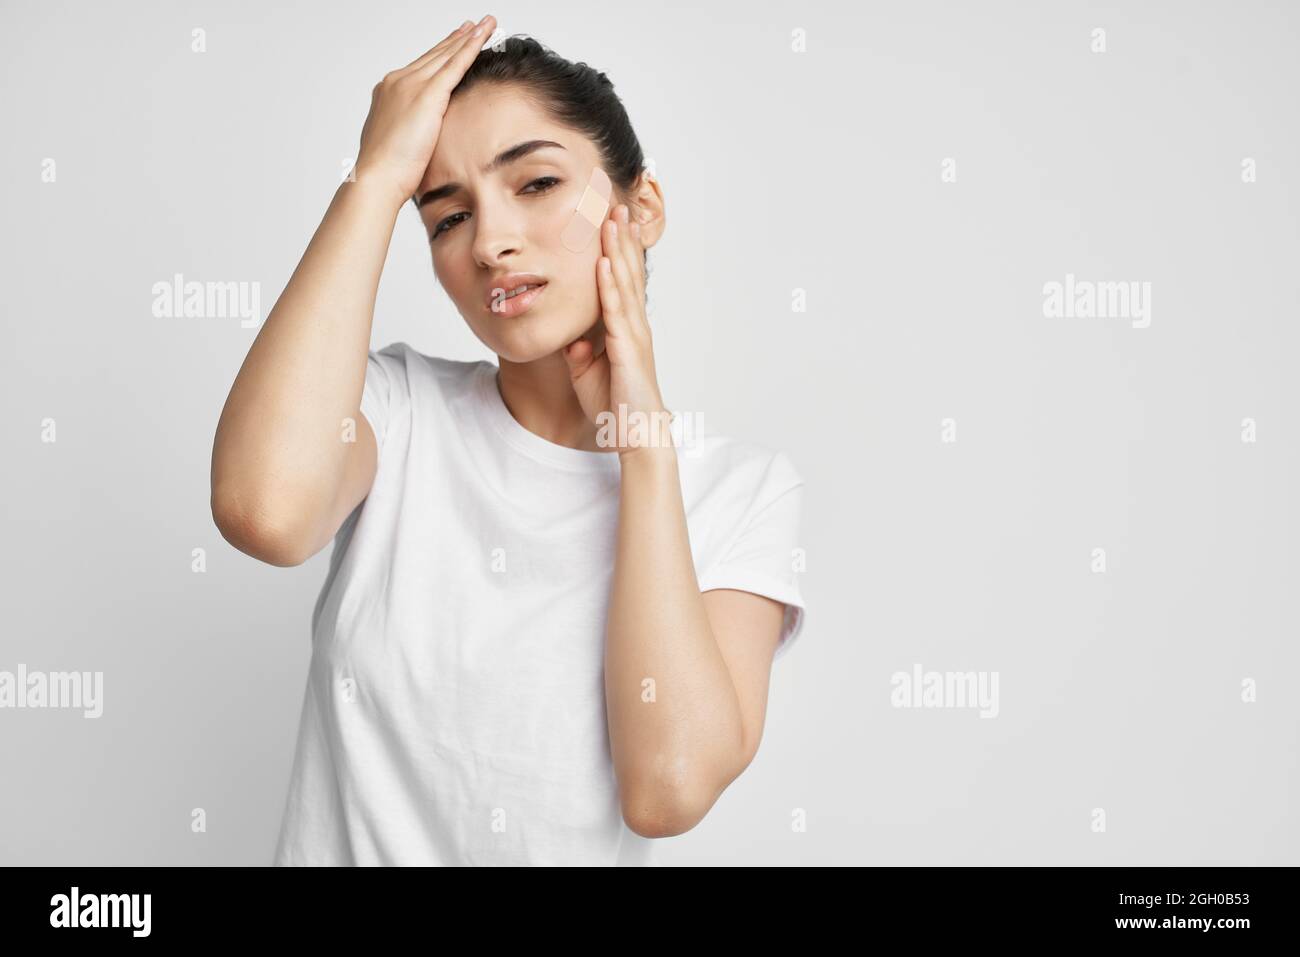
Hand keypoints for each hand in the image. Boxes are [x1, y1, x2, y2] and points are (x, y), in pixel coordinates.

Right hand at [354, 15, 494, 203]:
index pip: (421, 67)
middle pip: (435, 56)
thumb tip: (420, 137)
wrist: (377, 177)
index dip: (440, 53)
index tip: (454, 42)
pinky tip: (483, 37)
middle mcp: (398, 82)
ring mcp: (411, 85)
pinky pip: (455, 65)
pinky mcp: (428, 95)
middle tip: (473, 25)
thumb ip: (410, 130)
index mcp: (389, 92)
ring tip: (486, 24)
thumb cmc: (386, 171)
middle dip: (456, 39)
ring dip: (469, 38)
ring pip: (447, 55)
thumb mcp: (398, 142)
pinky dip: (470, 48)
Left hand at [561, 203, 670, 455]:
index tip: (609, 225)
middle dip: (620, 240)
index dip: (616, 252)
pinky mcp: (627, 348)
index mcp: (626, 329)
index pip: (621, 283)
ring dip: (616, 250)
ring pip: (623, 284)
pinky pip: (615, 310)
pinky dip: (608, 284)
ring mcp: (633, 334)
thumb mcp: (588, 374)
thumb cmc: (615, 407)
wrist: (635, 435)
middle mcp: (634, 325)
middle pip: (626, 274)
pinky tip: (602, 262)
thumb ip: (582, 353)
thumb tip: (574, 340)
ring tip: (611, 220)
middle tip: (614, 206)